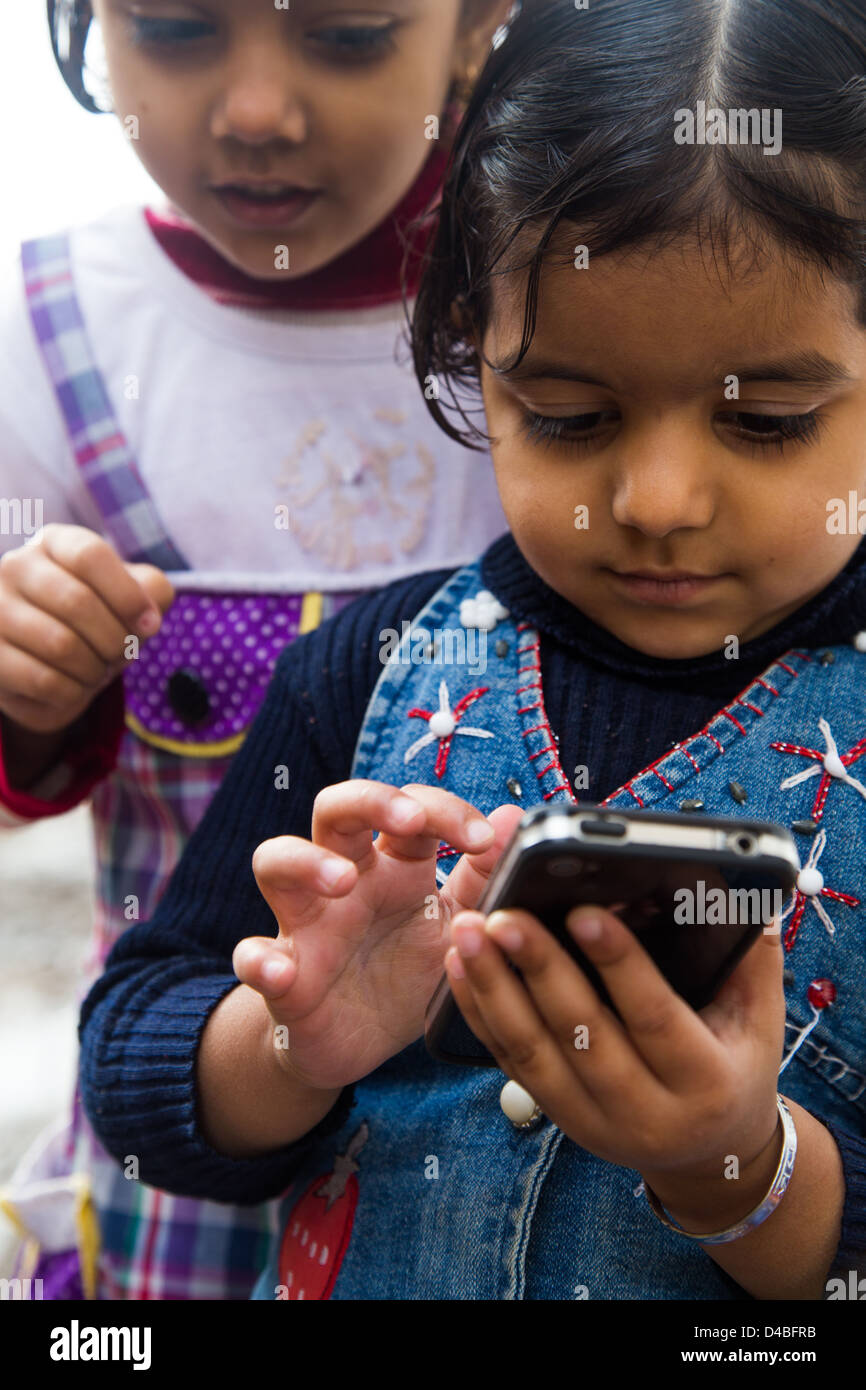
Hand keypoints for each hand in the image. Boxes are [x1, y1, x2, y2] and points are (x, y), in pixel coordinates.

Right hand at [0, 524, 173, 733]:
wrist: (51, 664)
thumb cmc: (98, 621)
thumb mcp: (132, 597)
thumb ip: (152, 591)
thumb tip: (148, 616)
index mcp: (54, 543)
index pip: (90, 556)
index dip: (127, 595)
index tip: (150, 625)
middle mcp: (16, 567)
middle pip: (77, 602)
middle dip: (114, 639)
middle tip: (121, 653)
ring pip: (61, 645)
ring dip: (95, 668)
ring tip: (98, 669)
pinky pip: (44, 680)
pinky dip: (73, 692)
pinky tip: (74, 686)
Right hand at [233, 781, 524, 1091]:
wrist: (358, 1045)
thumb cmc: (405, 972)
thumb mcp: (456, 928)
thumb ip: (484, 880)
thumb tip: (515, 818)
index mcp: (394, 866)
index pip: (410, 809)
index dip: (444, 809)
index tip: (484, 837)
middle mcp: (345, 879)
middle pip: (336, 808)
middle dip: (370, 800)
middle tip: (409, 821)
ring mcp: (305, 922)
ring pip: (276, 860)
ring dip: (305, 860)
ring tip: (342, 881)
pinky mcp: (281, 974)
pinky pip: (251, 956)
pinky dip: (259, 959)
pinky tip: (282, 970)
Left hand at [444, 903, 783, 1195]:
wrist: (710, 1156)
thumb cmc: (735, 1067)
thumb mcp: (760, 1020)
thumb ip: (750, 958)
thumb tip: (743, 890)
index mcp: (704, 1082)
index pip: (655, 1018)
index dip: (619, 964)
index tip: (582, 912)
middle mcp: (646, 1111)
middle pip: (582, 1034)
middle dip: (538, 969)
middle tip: (504, 915)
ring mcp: (594, 1121)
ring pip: (533, 1053)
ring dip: (494, 988)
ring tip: (468, 933)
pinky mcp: (557, 1116)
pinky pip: (510, 1063)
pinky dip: (481, 1013)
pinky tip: (460, 968)